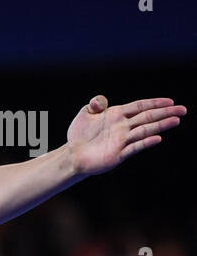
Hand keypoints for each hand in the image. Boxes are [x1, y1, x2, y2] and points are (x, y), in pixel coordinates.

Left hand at [66, 95, 185, 176]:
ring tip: (175, 121)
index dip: (154, 103)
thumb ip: (95, 105)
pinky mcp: (119, 154)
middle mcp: (123, 126)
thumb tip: (99, 101)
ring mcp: (122, 140)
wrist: (73, 154)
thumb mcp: (85, 114)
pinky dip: (145, 142)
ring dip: (160, 125)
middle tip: (182, 110)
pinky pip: (134, 147)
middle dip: (165, 113)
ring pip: (145, 131)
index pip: (140, 106)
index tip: (170, 101)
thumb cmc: (79, 134)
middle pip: (147, 117)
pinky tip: (157, 139)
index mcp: (117, 114)